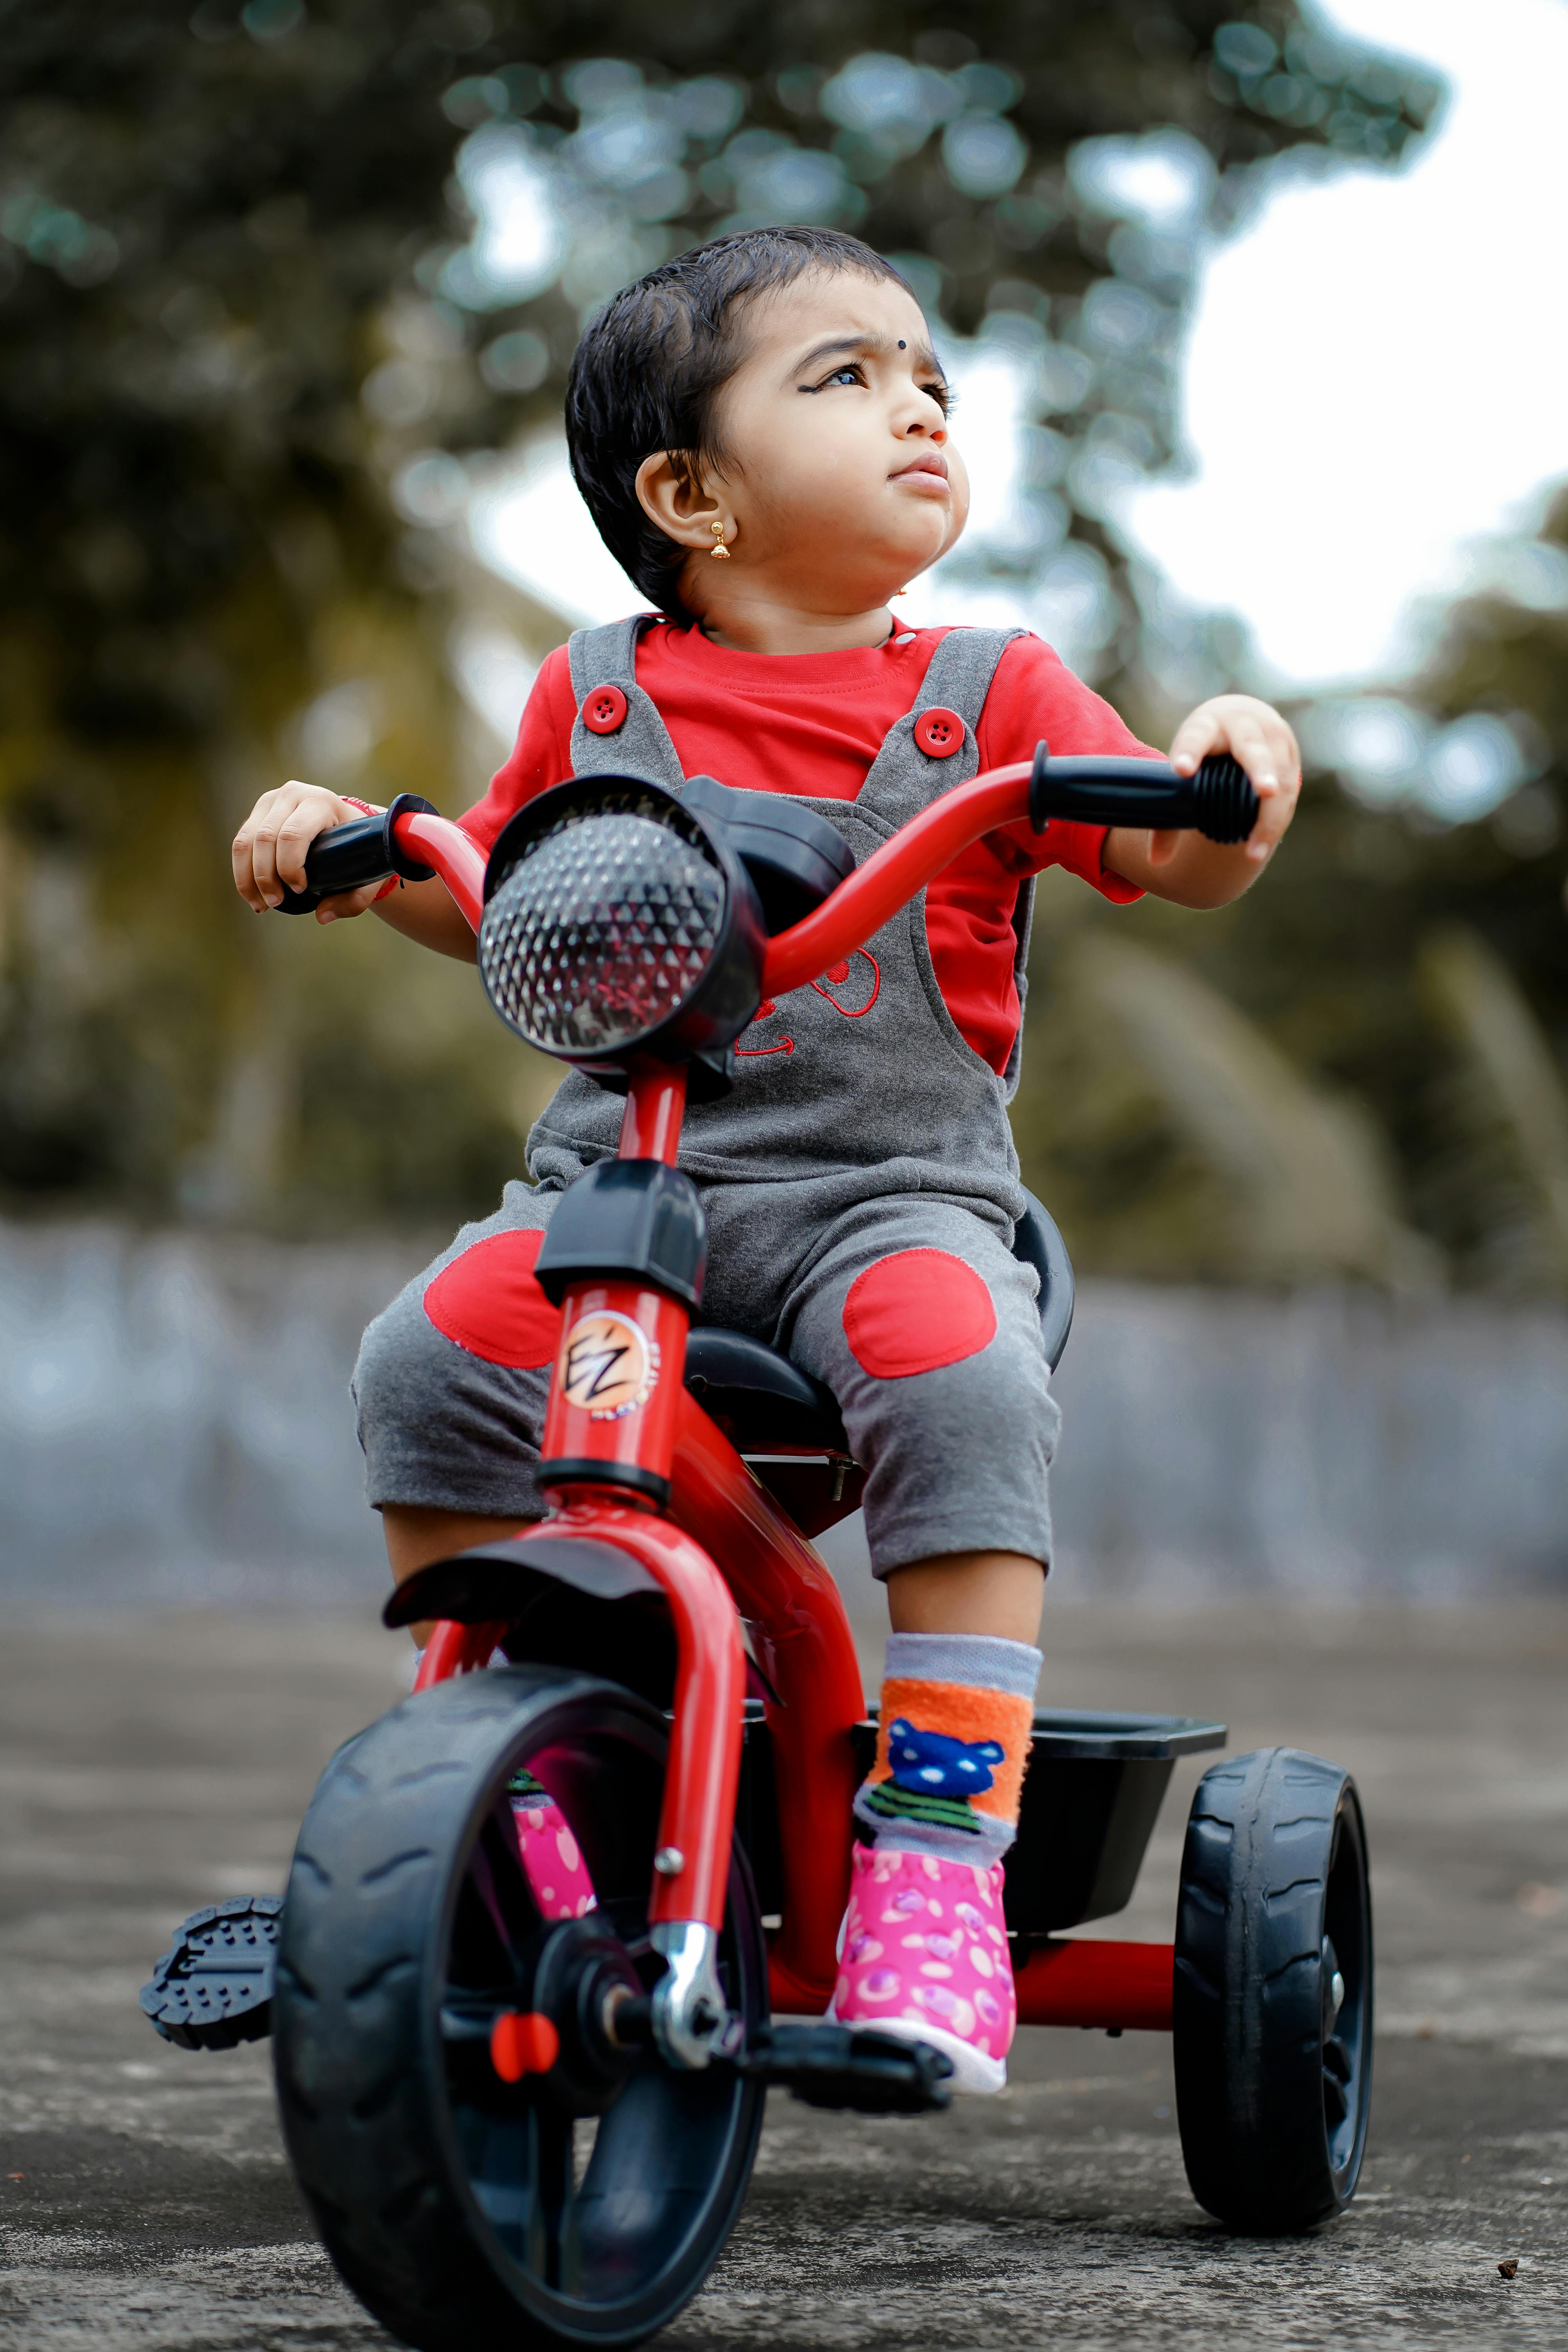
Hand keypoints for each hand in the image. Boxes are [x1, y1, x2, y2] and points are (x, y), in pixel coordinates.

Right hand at [231, 780, 384, 922]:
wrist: (347, 823)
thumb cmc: (358, 847)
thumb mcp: (366, 870)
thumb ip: (353, 899)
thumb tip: (323, 917)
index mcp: (320, 801)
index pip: (293, 834)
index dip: (289, 866)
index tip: (299, 890)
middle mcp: (292, 795)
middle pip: (265, 838)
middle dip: (266, 876)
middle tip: (275, 903)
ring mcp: (271, 802)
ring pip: (245, 841)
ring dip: (248, 878)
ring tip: (260, 906)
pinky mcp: (257, 813)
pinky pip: (240, 844)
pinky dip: (242, 873)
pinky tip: (252, 896)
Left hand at [1150, 695, 1300, 869]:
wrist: (1241, 717)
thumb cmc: (1205, 748)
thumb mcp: (1186, 764)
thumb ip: (1169, 810)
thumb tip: (1156, 859)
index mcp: (1207, 724)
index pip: (1196, 736)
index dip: (1189, 752)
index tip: (1181, 770)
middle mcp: (1244, 725)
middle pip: (1252, 750)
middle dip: (1260, 771)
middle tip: (1267, 791)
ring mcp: (1273, 737)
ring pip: (1279, 776)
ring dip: (1270, 815)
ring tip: (1255, 850)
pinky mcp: (1291, 754)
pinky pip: (1290, 790)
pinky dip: (1278, 818)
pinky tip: (1264, 843)